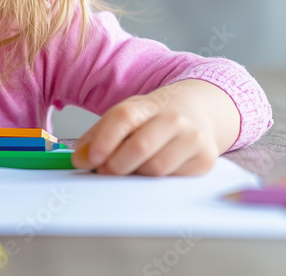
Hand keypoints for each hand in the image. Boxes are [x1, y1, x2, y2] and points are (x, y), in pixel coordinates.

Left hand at [70, 80, 239, 175]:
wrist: (199, 110)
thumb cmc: (156, 116)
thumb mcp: (127, 114)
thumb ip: (99, 134)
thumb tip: (80, 159)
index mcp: (149, 104)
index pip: (123, 118)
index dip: (104, 140)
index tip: (89, 159)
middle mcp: (174, 118)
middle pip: (140, 147)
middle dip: (115, 165)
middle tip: (104, 171)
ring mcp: (193, 139)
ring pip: (156, 169)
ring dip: (135, 175)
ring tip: (130, 169)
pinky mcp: (205, 160)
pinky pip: (172, 180)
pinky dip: (156, 182)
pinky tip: (153, 170)